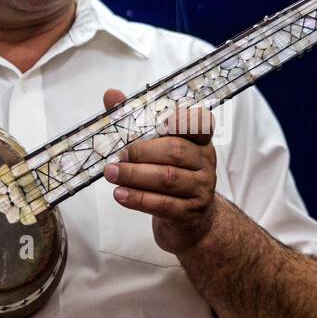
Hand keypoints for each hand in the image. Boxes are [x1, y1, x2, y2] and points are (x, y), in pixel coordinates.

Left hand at [101, 88, 218, 255]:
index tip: (163, 122)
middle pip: (175, 151)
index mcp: (199, 141)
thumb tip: (111, 94)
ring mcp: (201, 189)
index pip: (201, 124)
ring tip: (111, 174)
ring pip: (168, 178)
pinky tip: (120, 195)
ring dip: (135, 175)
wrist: (189, 222)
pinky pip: (163, 204)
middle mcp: (205, 162)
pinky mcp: (190, 213)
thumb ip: (135, 120)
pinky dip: (138, 199)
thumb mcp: (157, 148)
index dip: (185, 120)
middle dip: (142, 152)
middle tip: (118, 156)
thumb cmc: (170, 176)